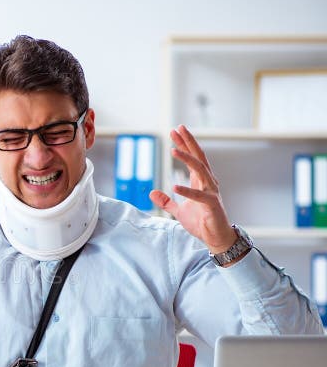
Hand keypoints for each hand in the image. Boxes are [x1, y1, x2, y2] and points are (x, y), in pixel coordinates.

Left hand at [149, 125, 237, 253]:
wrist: (215, 238)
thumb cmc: (201, 222)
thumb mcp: (178, 211)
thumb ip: (166, 201)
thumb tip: (152, 193)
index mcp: (200, 181)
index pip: (192, 158)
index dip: (183, 145)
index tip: (175, 131)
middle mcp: (207, 182)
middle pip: (198, 157)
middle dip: (188, 143)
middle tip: (178, 128)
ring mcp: (211, 192)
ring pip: (200, 171)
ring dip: (187, 160)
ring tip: (174, 151)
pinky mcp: (212, 205)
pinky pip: (199, 196)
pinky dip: (187, 191)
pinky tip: (174, 186)